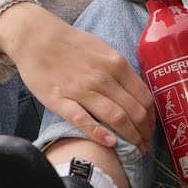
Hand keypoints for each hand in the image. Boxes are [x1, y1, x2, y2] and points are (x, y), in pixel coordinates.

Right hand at [0, 3, 154, 152]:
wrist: (35, 37)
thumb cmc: (70, 43)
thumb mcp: (103, 49)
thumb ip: (120, 69)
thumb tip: (136, 92)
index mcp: (116, 64)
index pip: (145, 97)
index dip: (152, 118)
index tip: (150, 129)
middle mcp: (103, 78)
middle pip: (135, 112)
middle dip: (144, 133)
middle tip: (145, 145)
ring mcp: (81, 90)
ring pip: (116, 119)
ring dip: (130, 138)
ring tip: (135, 150)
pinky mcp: (60, 100)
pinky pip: (83, 120)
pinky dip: (100, 134)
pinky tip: (111, 144)